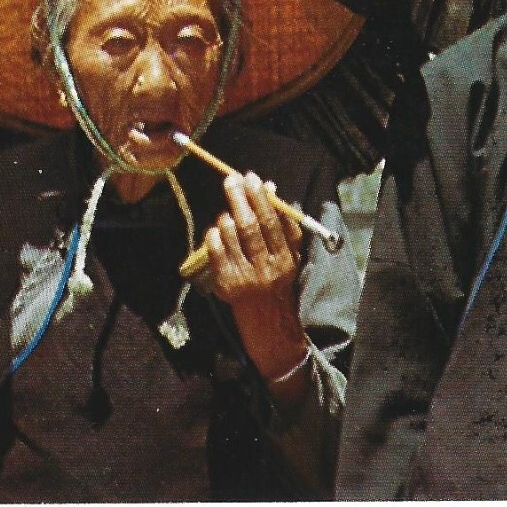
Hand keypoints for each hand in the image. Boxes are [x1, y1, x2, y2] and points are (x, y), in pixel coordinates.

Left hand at [206, 172, 310, 387]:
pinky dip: (215, 237)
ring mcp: (246, 278)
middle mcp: (267, 268)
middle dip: (241, 199)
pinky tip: (216, 228)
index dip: (262, 199)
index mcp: (286, 259)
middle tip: (232, 179)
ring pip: (234, 239)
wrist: (271, 328)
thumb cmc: (280, 284)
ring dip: (228, 216)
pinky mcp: (228, 287)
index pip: (274, 222)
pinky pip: (218, 255)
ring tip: (227, 205)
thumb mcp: (291, 257)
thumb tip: (273, 191)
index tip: (254, 179)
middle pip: (252, 226)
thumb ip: (284, 226)